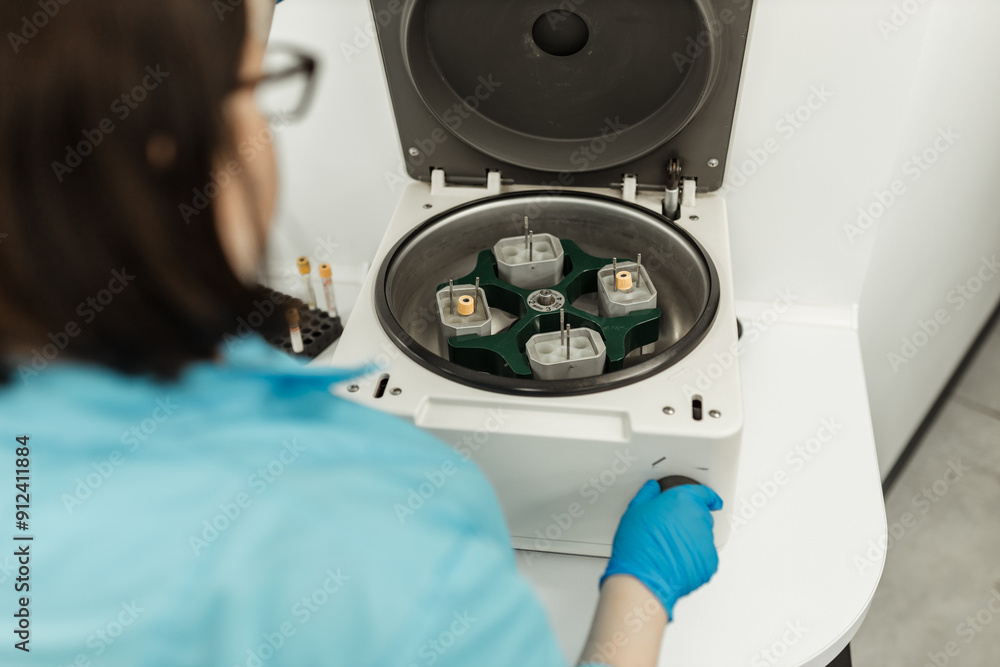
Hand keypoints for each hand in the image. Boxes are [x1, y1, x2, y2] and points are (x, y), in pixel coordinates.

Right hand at [601, 480, 722, 619]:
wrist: (643, 577)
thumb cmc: (638, 545)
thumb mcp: (635, 510)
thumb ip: (648, 495)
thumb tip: (652, 489)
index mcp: (683, 500)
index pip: (705, 494)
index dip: (709, 497)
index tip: (713, 500)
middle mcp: (699, 518)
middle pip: (701, 516)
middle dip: (688, 521)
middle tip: (670, 531)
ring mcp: (706, 541)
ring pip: (702, 537)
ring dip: (690, 540)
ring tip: (668, 549)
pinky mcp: (709, 563)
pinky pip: (704, 557)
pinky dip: (693, 559)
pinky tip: (675, 561)